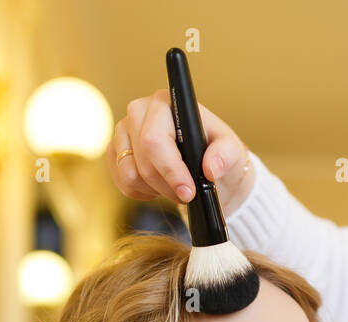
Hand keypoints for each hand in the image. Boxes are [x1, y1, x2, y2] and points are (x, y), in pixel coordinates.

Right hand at [106, 89, 253, 213]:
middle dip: (167, 185)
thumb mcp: (231, 151)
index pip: (155, 138)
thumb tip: (210, 167)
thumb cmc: (217, 153)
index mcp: (166, 102)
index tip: (188, 191)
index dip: (170, 169)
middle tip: (187, 194)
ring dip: (156, 190)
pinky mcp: (115, 151)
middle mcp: (139, 110)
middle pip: (143, 159)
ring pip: (130, 173)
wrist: (205, 166)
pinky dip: (142, 192)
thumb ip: (225, 155)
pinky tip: (159, 186)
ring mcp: (123, 130)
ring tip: (174, 187)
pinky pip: (122, 181)